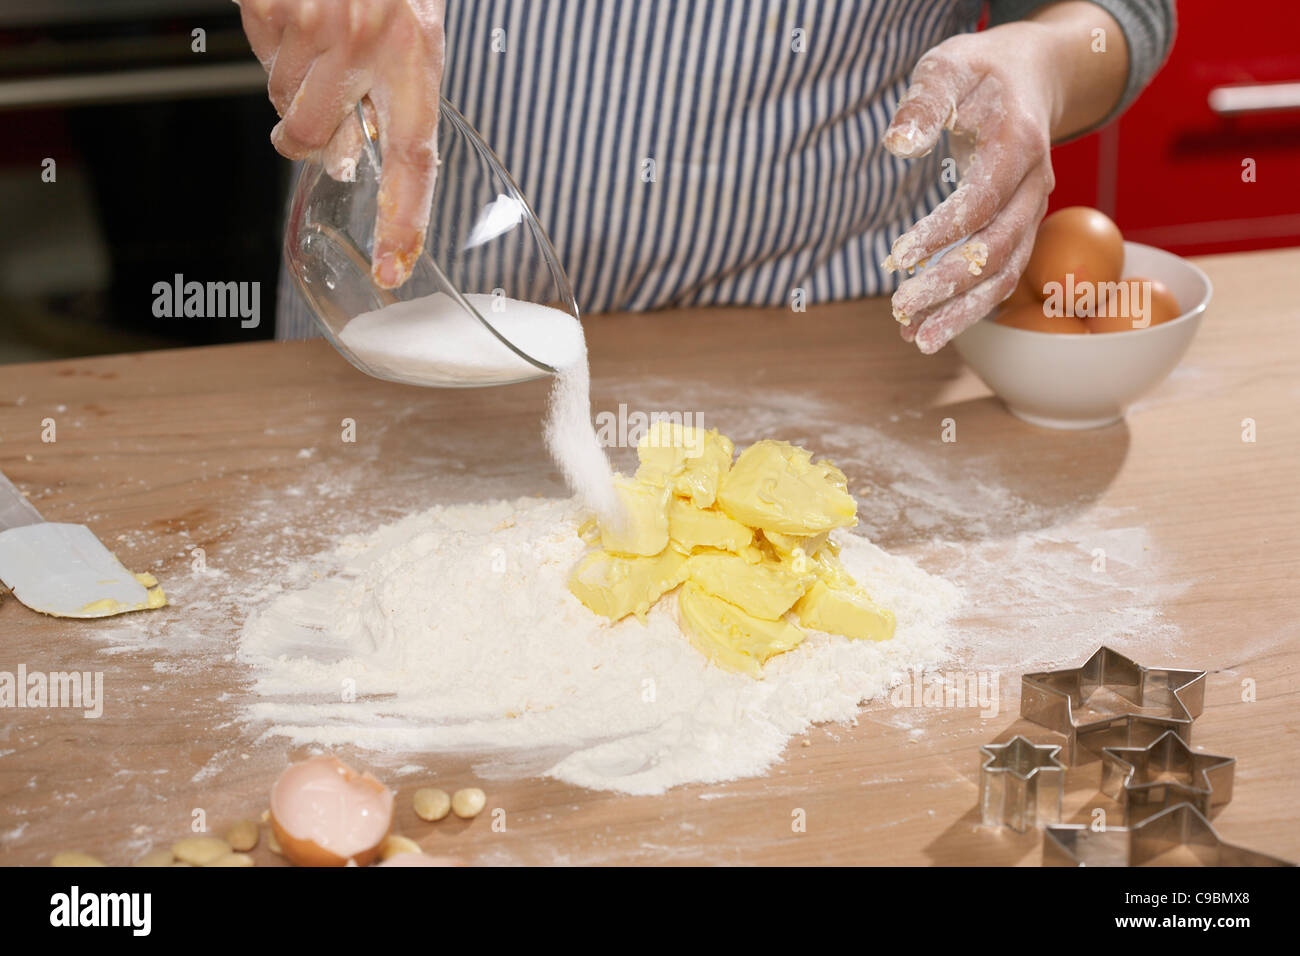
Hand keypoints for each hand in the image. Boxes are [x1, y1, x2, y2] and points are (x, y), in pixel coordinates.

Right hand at [237, 0, 445, 288]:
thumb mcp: (413, 33)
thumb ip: (389, 97)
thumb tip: (341, 160)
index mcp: (416, 56)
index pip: (414, 158)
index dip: (404, 218)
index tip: (392, 265)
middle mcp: (365, 43)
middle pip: (315, 135)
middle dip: (307, 133)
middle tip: (321, 98)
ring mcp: (314, 24)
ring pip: (281, 97)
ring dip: (290, 79)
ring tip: (318, 30)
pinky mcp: (270, 4)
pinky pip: (257, 52)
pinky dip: (270, 39)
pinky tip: (296, 8)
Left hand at [883, 4, 1126, 352]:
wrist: (1028, 76)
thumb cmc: (979, 72)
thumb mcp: (946, 68)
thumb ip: (923, 104)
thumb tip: (897, 145)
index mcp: (1019, 143)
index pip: (982, 201)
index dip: (942, 234)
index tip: (896, 257)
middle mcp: (1036, 184)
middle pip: (999, 248)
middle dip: (950, 284)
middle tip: (900, 308)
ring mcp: (1032, 210)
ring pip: (1006, 273)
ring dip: (963, 311)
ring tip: (917, 340)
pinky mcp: (1020, 228)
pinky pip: (1000, 276)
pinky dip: (966, 306)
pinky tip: (925, 328)